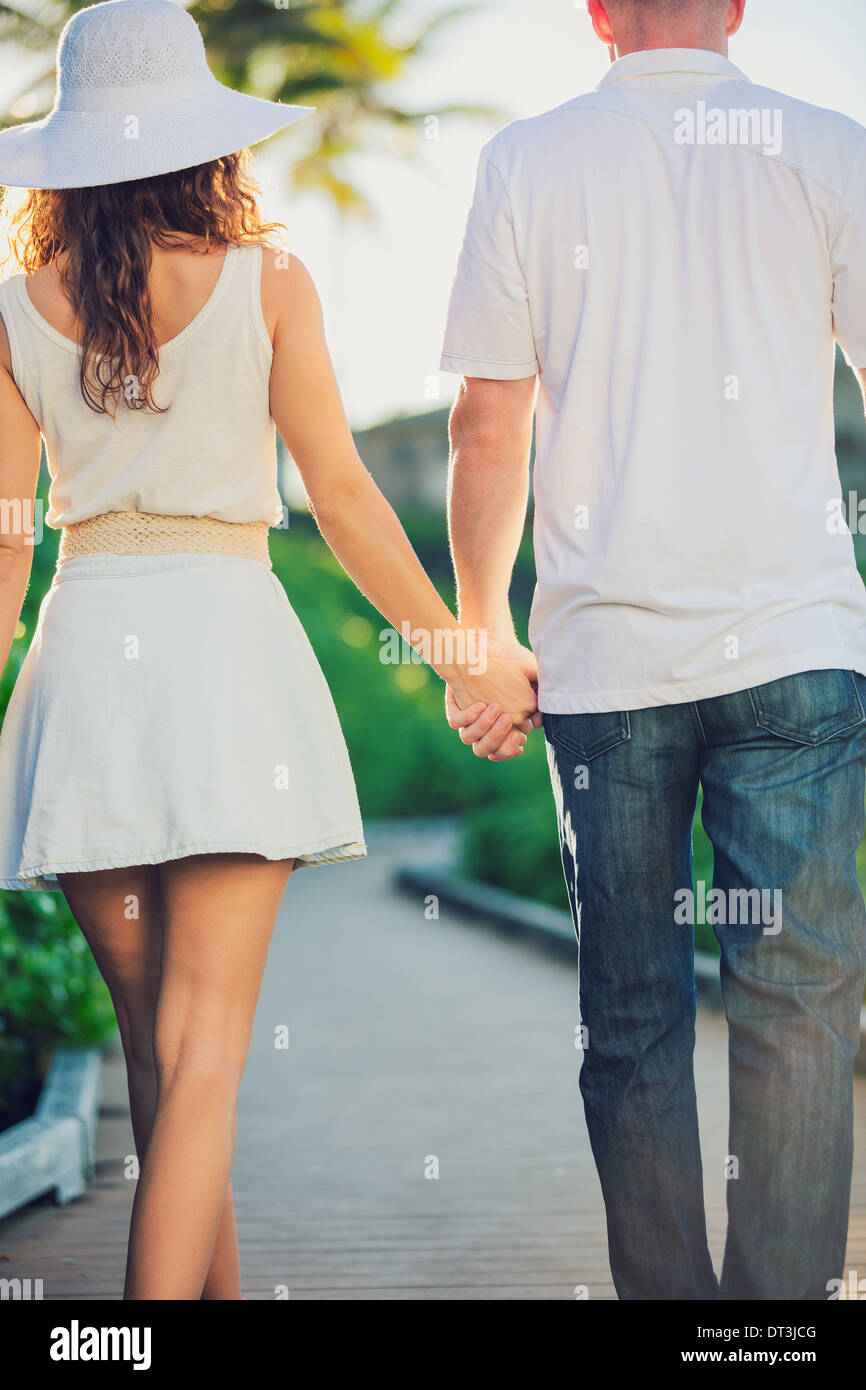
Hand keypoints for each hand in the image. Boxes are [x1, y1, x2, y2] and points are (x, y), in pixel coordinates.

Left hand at [446, 635, 541, 760]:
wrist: (490, 645)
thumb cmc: (513, 663)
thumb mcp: (531, 679)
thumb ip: (538, 699)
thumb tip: (538, 724)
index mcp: (503, 726)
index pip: (507, 748)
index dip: (513, 745)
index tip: (519, 734)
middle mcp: (484, 726)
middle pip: (488, 750)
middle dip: (499, 739)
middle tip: (508, 721)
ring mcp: (469, 718)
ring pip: (470, 739)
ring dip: (484, 727)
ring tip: (495, 707)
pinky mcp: (456, 707)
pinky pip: (456, 721)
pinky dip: (467, 716)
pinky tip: (480, 704)